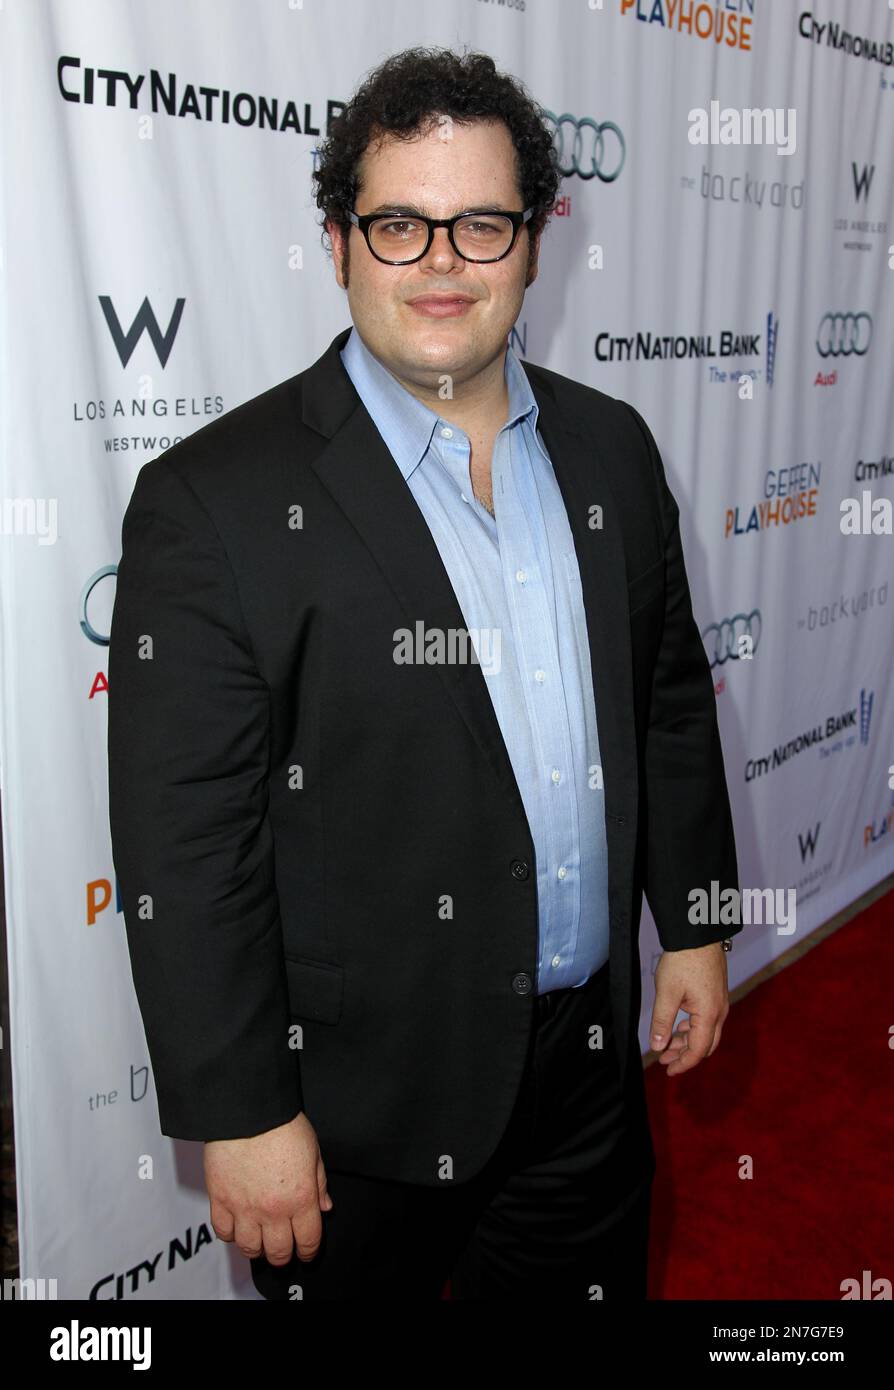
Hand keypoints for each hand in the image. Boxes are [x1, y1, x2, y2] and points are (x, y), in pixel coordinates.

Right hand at [204, 1111, 332, 1265]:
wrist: (248, 1110)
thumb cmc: (282, 1125)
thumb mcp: (313, 1151)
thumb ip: (319, 1183)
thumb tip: (324, 1207)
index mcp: (301, 1198)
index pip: (308, 1240)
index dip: (309, 1251)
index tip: (306, 1251)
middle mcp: (273, 1210)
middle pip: (278, 1252)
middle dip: (283, 1256)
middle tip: (282, 1251)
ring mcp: (245, 1208)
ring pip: (250, 1248)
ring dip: (257, 1249)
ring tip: (260, 1242)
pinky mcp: (220, 1199)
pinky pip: (223, 1232)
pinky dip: (230, 1234)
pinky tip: (237, 1227)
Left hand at [649, 942, 728, 1075]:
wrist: (697, 934)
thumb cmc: (683, 960)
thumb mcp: (667, 993)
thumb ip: (661, 1022)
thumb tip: (657, 1047)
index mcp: (709, 1014)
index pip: (698, 1050)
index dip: (683, 1064)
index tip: (667, 1070)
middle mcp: (720, 1011)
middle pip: (705, 1045)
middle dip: (685, 1055)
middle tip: (664, 1060)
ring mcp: (720, 1002)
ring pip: (707, 1033)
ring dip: (687, 1042)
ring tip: (667, 1044)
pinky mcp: (717, 994)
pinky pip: (708, 1020)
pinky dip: (693, 1029)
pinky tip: (679, 1026)